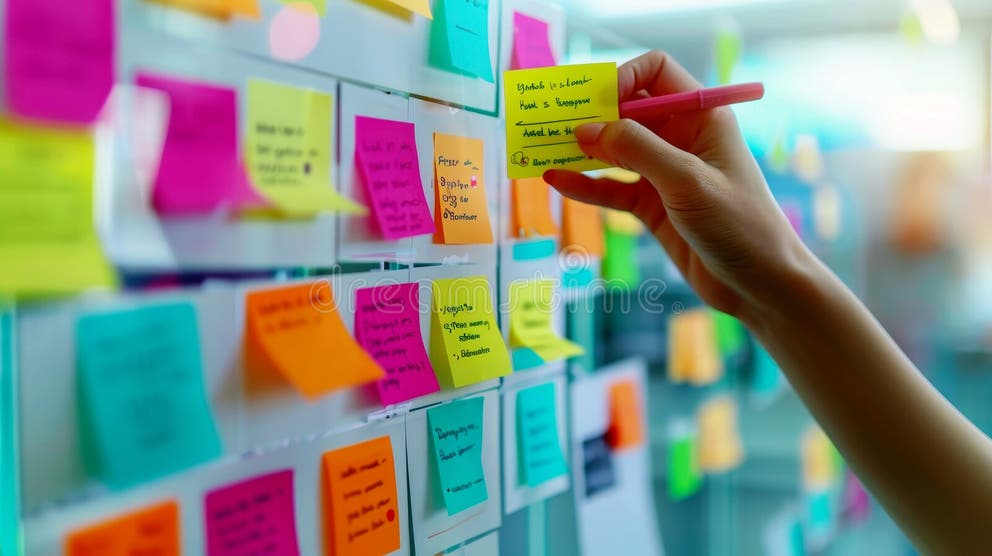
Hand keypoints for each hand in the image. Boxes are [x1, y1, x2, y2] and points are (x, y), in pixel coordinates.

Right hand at [544, 51, 811, 324]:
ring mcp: (664, 173)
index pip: (655, 73)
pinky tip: (556, 181)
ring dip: (580, 150)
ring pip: (613, 150)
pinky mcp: (652, 206)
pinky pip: (610, 187)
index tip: (592, 102)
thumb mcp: (686, 181)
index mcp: (701, 117)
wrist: (761, 284)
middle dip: (590, 115)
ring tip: (541, 149)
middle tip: (550, 123)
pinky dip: (584, 184)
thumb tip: (586, 129)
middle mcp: (681, 138)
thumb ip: (636, 150)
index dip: (622, 79)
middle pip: (626, 111)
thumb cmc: (741, 224)